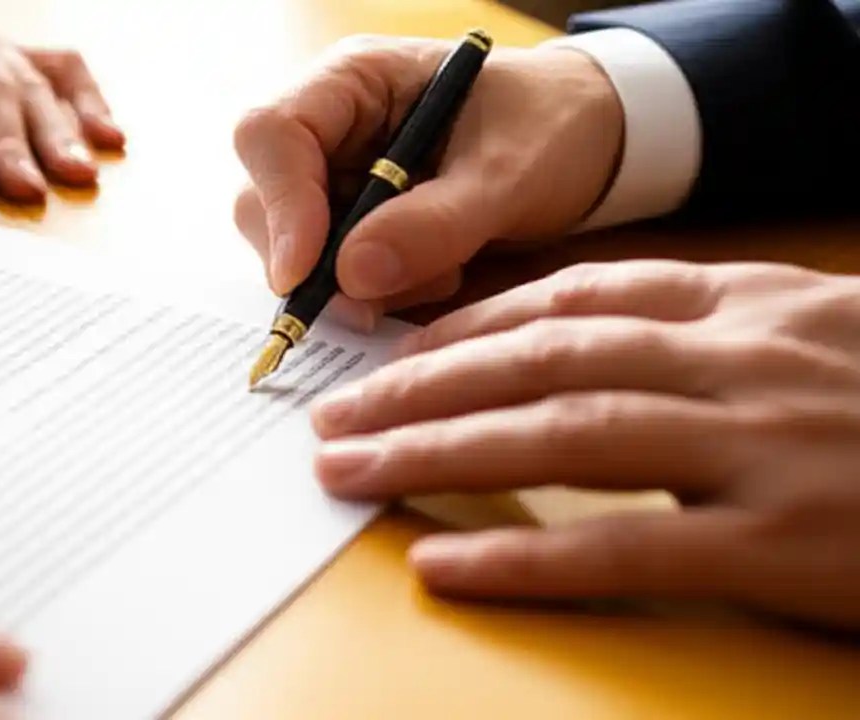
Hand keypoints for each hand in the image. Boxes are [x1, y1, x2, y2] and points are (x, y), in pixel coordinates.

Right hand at [233, 35, 622, 330]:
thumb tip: (352, 276)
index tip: (305, 273)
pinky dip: (372, 288)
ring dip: (352, 281)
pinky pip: (330, 268)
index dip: (280, 205)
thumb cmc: (552, 127)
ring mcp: (336, 175)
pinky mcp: (351, 220)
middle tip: (374, 300)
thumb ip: (436, 222)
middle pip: (263, 197)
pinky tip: (430, 275)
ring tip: (437, 273)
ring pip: (291, 244)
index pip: (272, 133)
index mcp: (355, 80)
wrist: (591, 141)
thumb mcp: (510, 174)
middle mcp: (329, 125)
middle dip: (314, 260)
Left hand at [308, 260, 859, 630]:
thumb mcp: (821, 339)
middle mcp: (746, 360)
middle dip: (423, 384)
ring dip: (437, 452)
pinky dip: (521, 558)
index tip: (399, 347)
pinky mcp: (785, 547)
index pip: (580, 294)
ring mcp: (763, 449)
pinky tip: (445, 568)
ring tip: (351, 472)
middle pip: (544, 357)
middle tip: (334, 413)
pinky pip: (622, 548)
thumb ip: (713, 336)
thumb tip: (583, 357)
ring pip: (559, 434)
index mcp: (755, 304)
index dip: (473, 320)